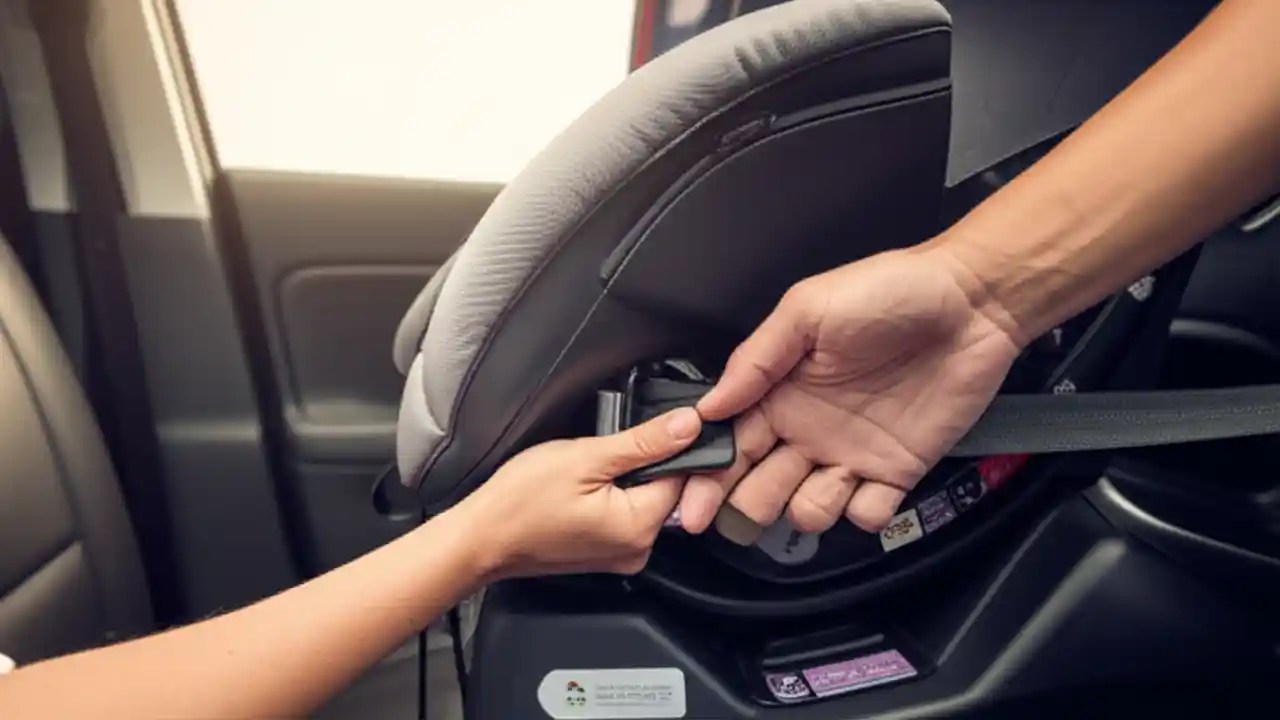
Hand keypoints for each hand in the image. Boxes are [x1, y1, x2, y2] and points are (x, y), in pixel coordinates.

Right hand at [456, 407, 701, 578]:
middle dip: (644, 463)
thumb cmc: (519, 501)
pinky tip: (584, 491)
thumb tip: (689, 425)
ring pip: (645, 501)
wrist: (480, 539)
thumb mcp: (584, 457)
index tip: (640, 434)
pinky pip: (626, 516)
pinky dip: (613, 497)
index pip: (684, 476)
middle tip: (601, 455)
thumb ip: (644, 441)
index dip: (668, 446)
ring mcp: (621, 556)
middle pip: (667, 490)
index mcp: (639, 527)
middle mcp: (638, 550)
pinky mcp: (606, 555)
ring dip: (626, 479)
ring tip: (588, 473)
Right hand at [678, 245, 1024, 536]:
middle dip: (743, 505)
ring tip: (827, 479)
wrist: (972, 302)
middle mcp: (806, 430)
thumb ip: (756, 359)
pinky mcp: (896, 471)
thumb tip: (708, 406)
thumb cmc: (889, 290)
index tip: (687, 501)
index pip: (727, 445)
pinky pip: (868, 516)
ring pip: (807, 512)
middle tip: (747, 503)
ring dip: (807, 508)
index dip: (703, 476)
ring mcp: (851, 454)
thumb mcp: (807, 309)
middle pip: (756, 489)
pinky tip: (871, 484)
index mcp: (778, 394)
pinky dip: (865, 513)